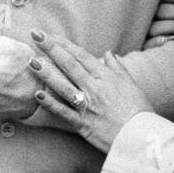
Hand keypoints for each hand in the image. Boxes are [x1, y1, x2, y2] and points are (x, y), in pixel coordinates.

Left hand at [28, 30, 154, 152]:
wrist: (142, 137)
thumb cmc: (139, 110)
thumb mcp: (131, 84)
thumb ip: (118, 67)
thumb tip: (108, 53)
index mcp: (106, 77)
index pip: (81, 56)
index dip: (65, 44)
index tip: (51, 34)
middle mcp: (95, 88)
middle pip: (69, 64)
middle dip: (51, 48)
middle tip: (35, 34)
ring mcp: (88, 106)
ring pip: (63, 86)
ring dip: (46, 73)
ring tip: (32, 61)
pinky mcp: (83, 124)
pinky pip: (64, 112)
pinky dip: (50, 104)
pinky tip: (38, 94)